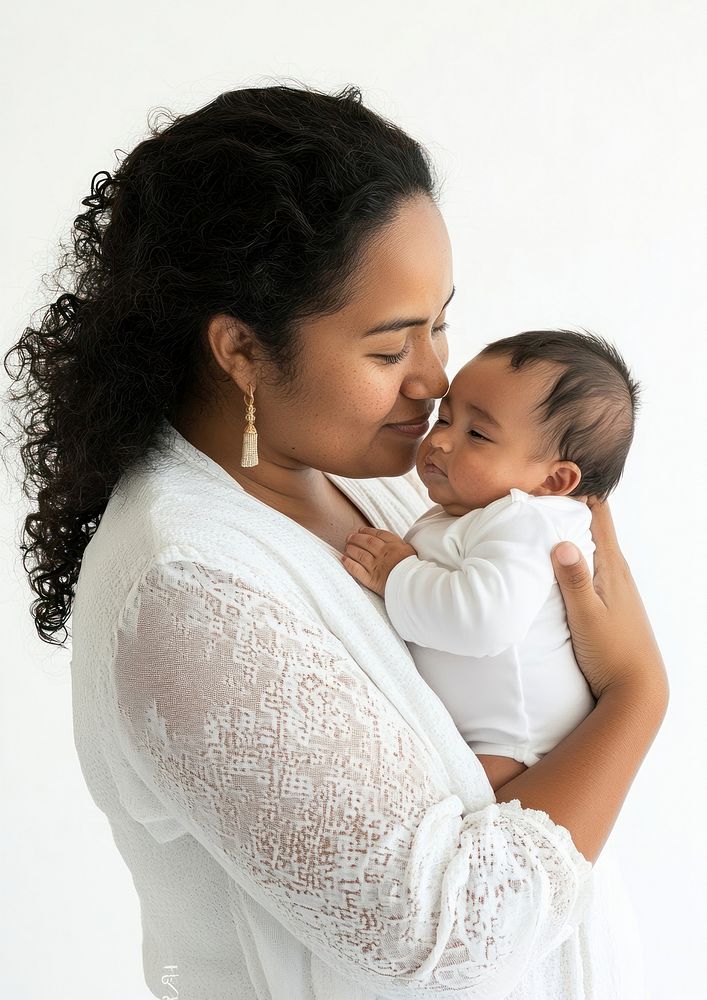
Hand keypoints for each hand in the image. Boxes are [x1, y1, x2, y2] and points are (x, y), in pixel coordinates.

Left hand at [342, 527, 416, 596]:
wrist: (417, 585)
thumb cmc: (417, 571)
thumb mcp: (413, 553)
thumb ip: (403, 547)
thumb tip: (399, 544)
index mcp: (395, 546)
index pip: (379, 535)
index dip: (368, 531)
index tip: (361, 530)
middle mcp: (384, 554)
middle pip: (367, 542)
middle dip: (356, 538)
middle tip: (349, 537)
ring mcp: (377, 566)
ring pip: (360, 554)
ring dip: (351, 549)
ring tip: (347, 546)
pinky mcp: (372, 579)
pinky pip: (357, 570)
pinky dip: (349, 564)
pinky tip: (344, 559)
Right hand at [550, 498, 668, 705]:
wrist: (638, 690)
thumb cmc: (612, 654)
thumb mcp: (587, 617)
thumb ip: (574, 581)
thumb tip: (561, 541)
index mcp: (612, 568)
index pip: (598, 516)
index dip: (579, 492)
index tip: (552, 475)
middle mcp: (617, 572)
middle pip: (596, 525)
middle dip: (571, 505)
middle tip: (539, 490)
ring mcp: (616, 588)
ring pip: (593, 546)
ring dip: (572, 530)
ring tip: (543, 518)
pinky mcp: (610, 603)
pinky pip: (592, 566)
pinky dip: (575, 553)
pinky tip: (559, 560)